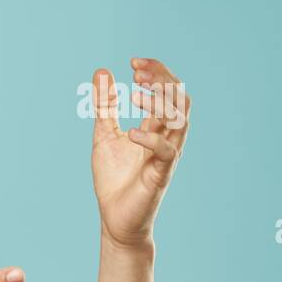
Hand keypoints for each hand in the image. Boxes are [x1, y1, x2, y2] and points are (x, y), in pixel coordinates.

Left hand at [91, 59, 191, 247]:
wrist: (114, 218)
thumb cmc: (114, 178)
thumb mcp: (104, 135)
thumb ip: (105, 106)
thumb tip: (102, 71)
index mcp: (156, 127)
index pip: (168, 90)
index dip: (156, 72)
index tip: (133, 63)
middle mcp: (167, 137)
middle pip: (180, 99)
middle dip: (162, 81)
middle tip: (137, 73)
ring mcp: (166, 155)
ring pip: (180, 120)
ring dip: (161, 103)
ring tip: (136, 96)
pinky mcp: (161, 174)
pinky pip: (166, 151)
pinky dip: (151, 138)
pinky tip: (131, 133)